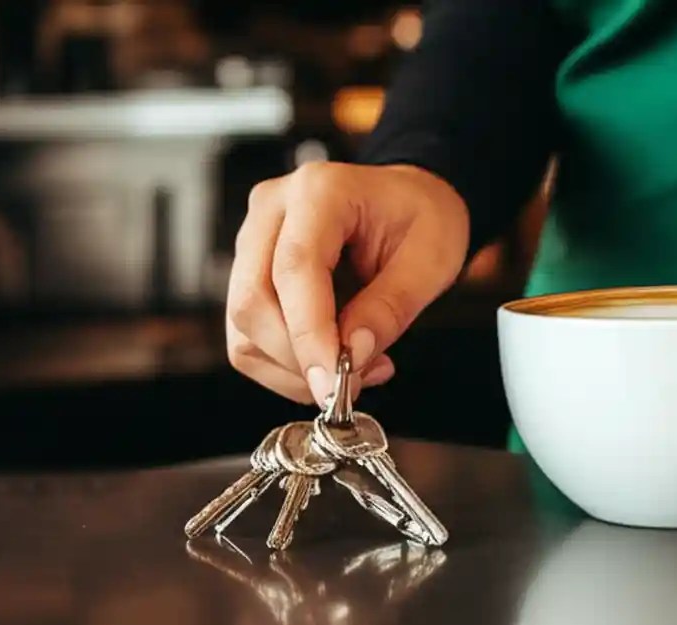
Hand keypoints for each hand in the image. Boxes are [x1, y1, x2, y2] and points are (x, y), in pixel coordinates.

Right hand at [226, 162, 469, 404]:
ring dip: (292, 367)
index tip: (334, 382)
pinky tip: (332, 359)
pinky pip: (248, 336)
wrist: (408, 201)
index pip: (294, 268)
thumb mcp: (431, 259)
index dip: (309, 333)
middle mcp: (272, 210)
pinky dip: (285, 365)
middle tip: (351, 382)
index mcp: (318, 191)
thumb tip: (353, 354)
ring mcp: (253, 240)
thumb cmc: (421, 217)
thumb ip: (391, 306)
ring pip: (244, 326)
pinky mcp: (249, 273)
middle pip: (253, 300)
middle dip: (298, 357)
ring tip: (354, 368)